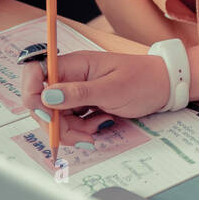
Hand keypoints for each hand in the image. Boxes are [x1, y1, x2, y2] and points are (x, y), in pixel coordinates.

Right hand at [19, 51, 171, 142]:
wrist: (165, 87)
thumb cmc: (144, 81)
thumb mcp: (112, 89)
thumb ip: (79, 94)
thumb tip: (46, 97)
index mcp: (75, 64)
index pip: (35, 72)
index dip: (33, 94)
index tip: (49, 116)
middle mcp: (71, 75)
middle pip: (42, 101)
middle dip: (56, 123)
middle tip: (80, 135)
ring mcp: (76, 90)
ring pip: (55, 115)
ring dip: (71, 130)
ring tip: (95, 132)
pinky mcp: (84, 102)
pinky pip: (70, 120)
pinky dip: (81, 129)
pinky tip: (99, 126)